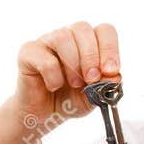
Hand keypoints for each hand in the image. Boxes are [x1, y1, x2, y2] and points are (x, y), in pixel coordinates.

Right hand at [0, 22, 121, 143]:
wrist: (44, 114)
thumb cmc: (69, 100)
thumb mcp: (94, 97)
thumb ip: (105, 86)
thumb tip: (114, 76)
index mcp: (89, 42)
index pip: (104, 31)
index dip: (110, 49)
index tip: (110, 71)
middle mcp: (69, 36)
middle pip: (83, 28)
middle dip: (91, 57)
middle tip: (91, 79)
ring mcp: (47, 41)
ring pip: (63, 38)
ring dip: (73, 64)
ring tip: (74, 84)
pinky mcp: (29, 52)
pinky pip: (44, 57)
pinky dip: (53, 75)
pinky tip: (54, 86)